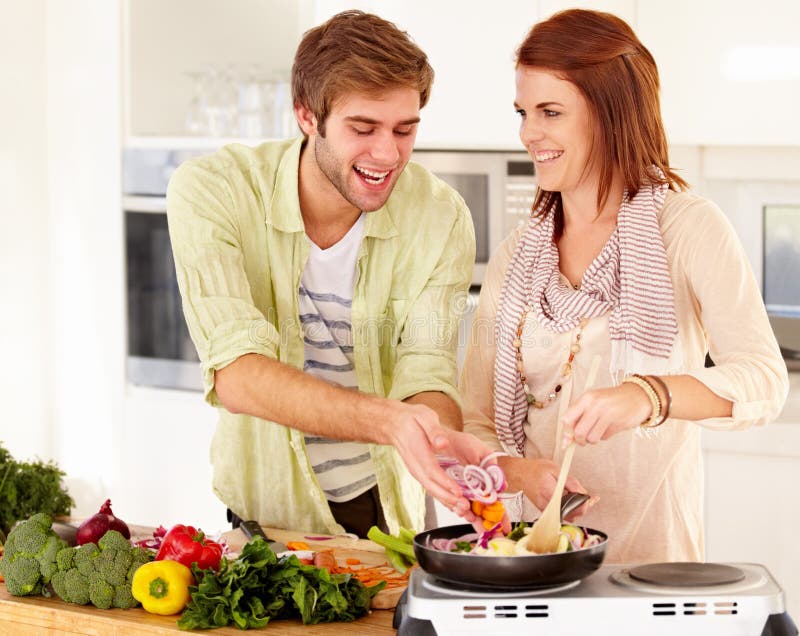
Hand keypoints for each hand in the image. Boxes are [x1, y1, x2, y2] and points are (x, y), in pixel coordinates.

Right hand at [384, 402, 473, 517]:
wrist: (394, 425)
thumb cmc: (411, 420)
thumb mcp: (423, 416)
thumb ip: (433, 430)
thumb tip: (442, 443)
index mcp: (418, 452)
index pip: (432, 470)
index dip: (445, 483)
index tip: (458, 491)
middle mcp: (416, 466)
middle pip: (432, 486)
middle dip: (449, 499)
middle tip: (466, 508)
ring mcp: (417, 471)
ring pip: (432, 490)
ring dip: (447, 502)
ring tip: (464, 511)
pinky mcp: (421, 473)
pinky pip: (432, 488)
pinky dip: (444, 498)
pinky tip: (455, 505)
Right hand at [498, 455, 593, 519]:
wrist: (519, 474)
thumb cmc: (535, 469)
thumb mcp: (555, 469)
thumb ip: (570, 482)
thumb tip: (584, 493)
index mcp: (550, 493)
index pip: (573, 507)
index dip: (585, 504)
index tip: (591, 497)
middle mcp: (548, 504)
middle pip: (573, 514)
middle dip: (584, 507)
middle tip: (590, 498)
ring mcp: (546, 509)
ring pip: (568, 516)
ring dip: (577, 509)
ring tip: (582, 498)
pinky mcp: (545, 511)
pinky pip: (561, 514)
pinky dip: (570, 509)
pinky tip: (573, 501)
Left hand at [561, 383, 651, 446]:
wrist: (638, 395)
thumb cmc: (612, 400)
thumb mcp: (593, 401)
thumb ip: (579, 415)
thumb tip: (567, 439)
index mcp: (586, 398)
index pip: (567, 418)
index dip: (566, 432)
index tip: (567, 440)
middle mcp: (596, 405)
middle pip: (578, 432)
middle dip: (579, 440)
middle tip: (583, 440)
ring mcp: (608, 414)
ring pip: (591, 438)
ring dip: (593, 439)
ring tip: (598, 430)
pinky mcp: (619, 423)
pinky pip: (605, 437)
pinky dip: (605, 436)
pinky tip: (610, 426)